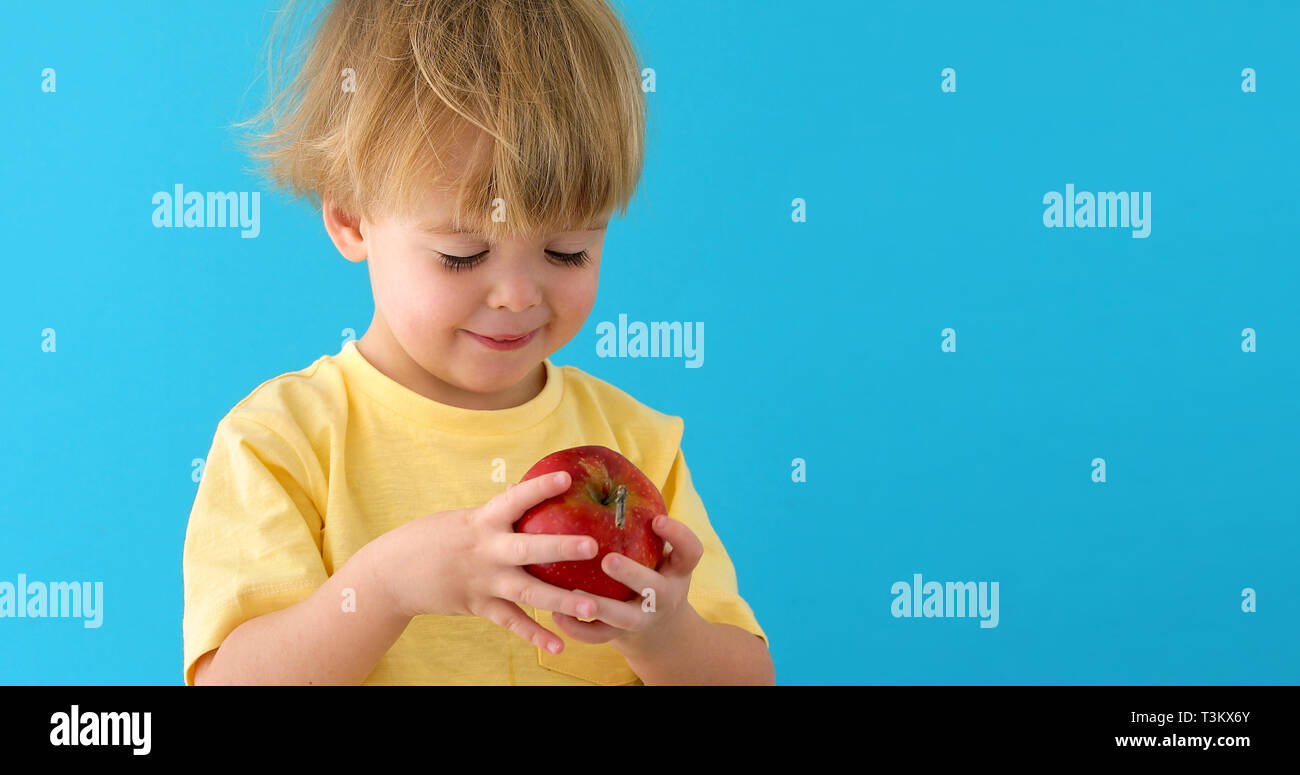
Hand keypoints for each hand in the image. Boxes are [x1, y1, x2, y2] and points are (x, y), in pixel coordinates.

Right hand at [371, 470, 607, 653]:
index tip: (566, 477)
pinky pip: (511, 623)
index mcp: (482, 521)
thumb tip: (522, 486)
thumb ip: (495, 512)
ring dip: (561, 600)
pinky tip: (560, 646)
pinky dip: (535, 635)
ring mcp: (483, 582)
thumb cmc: (432, 538)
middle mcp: (486, 551)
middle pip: (528, 549)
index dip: (539, 488)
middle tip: (593, 545)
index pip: (514, 499)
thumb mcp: (462, 518)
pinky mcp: (478, 606)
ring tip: (593, 606)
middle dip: (560, 547)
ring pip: (527, 592)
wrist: (392, 574)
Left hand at [550, 515, 703, 657]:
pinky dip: (578, 628)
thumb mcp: (655, 551)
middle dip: (633, 574)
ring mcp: (644, 620)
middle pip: (655, 589)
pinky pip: (599, 637)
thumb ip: (637, 523)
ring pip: (624, 618)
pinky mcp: (622, 638)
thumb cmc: (648, 573)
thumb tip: (599, 473)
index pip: (690, 551)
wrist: (659, 632)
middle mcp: (664, 595)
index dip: (677, 535)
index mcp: (676, 569)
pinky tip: (556, 614)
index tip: (657, 519)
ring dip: (600, 607)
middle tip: (608, 560)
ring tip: (573, 594)